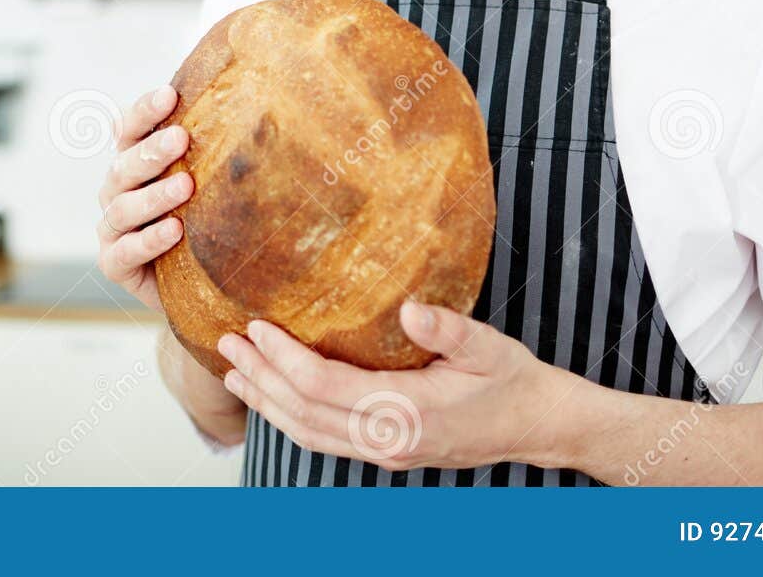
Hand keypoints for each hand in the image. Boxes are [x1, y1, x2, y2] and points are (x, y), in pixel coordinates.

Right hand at [94, 84, 193, 311]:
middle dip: (152, 151)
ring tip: (186, 187)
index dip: (145, 111)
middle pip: (125, 165)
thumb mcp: (210, 183)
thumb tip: (258, 105)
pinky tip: (174, 231)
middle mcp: (116, 190)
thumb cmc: (205, 220)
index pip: (130, 129)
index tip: (170, 94)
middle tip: (182, 138)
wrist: (198, 283)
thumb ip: (215, 151)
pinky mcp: (113, 263)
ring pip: (123, 207)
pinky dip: (149, 240)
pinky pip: (126, 251)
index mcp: (133, 162)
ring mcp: (111, 228)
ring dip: (154, 195)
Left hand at [216, 300, 574, 471]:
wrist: (536, 424)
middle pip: (304, 415)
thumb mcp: (488, 346)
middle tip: (226, 343)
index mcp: (408, 411)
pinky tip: (273, 394)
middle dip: (261, 378)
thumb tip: (411, 310)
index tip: (256, 327)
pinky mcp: (385, 451)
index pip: (325, 388)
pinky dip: (289, 417)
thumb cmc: (511, 380)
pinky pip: (324, 439)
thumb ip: (448, 329)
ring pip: (307, 434)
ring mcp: (385, 451)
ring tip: (234, 371)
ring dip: (266, 402)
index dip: (284, 359)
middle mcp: (389, 439)